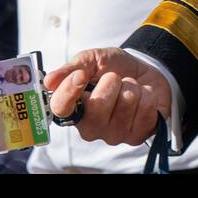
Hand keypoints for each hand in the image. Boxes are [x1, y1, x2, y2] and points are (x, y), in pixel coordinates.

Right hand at [44, 47, 170, 145]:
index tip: (81, 75)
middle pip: (97, 107)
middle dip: (112, 82)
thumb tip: (49, 81)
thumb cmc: (115, 67)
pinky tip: (143, 98)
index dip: (69, 91)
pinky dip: (148, 95)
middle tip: (116, 78)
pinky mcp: (136, 137)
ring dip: (132, 86)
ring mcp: (113, 135)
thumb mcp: (92, 60)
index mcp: (74, 108)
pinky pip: (146, 110)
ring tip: (130, 87)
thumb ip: (72, 68)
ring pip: (126, 104)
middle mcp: (90, 127)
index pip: (60, 108)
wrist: (145, 70)